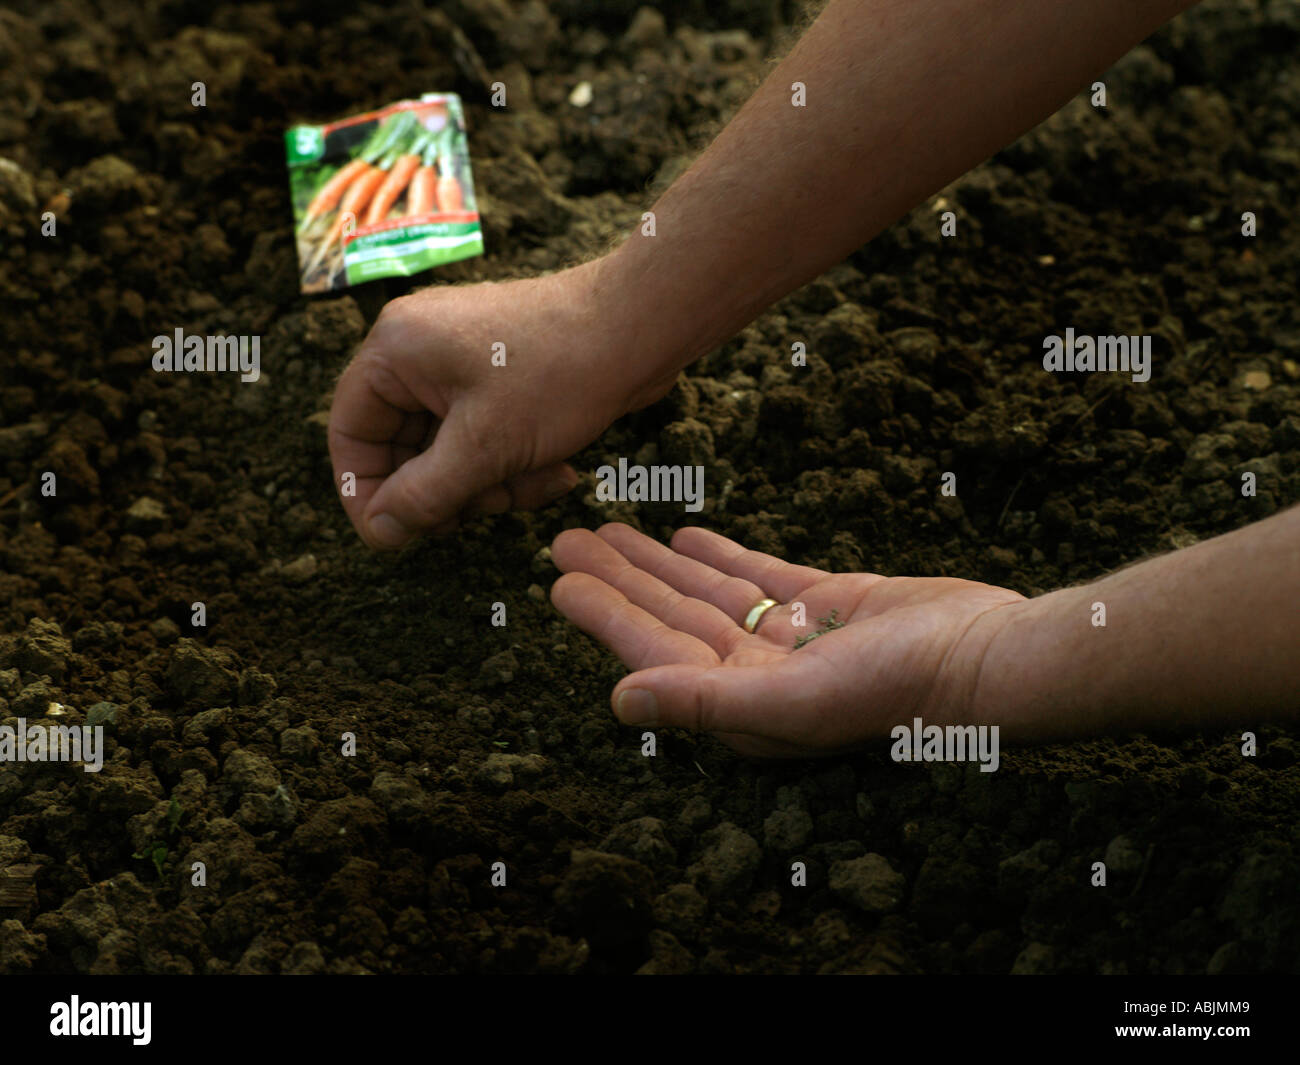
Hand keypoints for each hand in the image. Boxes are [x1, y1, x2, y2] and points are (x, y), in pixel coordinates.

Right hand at [328, 259, 663, 547]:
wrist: (641, 328)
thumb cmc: (560, 374)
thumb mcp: (483, 449)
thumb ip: (423, 496)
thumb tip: (380, 532)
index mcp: (395, 351)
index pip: (350, 433)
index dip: (367, 492)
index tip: (396, 536)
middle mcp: (419, 348)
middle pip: (402, 447)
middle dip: (446, 489)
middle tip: (483, 511)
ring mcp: (461, 359)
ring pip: (449, 449)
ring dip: (488, 483)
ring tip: (535, 482)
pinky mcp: (500, 374)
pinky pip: (485, 435)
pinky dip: (513, 462)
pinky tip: (558, 472)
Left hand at [550, 523, 1025, 757]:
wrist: (988, 654)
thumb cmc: (897, 688)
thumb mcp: (793, 699)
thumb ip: (704, 701)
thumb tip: (619, 701)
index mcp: (743, 707)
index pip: (655, 654)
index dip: (606, 616)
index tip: (560, 579)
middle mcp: (759, 676)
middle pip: (671, 619)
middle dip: (619, 579)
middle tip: (566, 539)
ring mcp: (793, 638)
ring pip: (707, 594)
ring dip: (658, 563)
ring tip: (611, 529)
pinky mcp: (828, 603)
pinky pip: (759, 576)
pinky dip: (720, 556)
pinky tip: (684, 534)